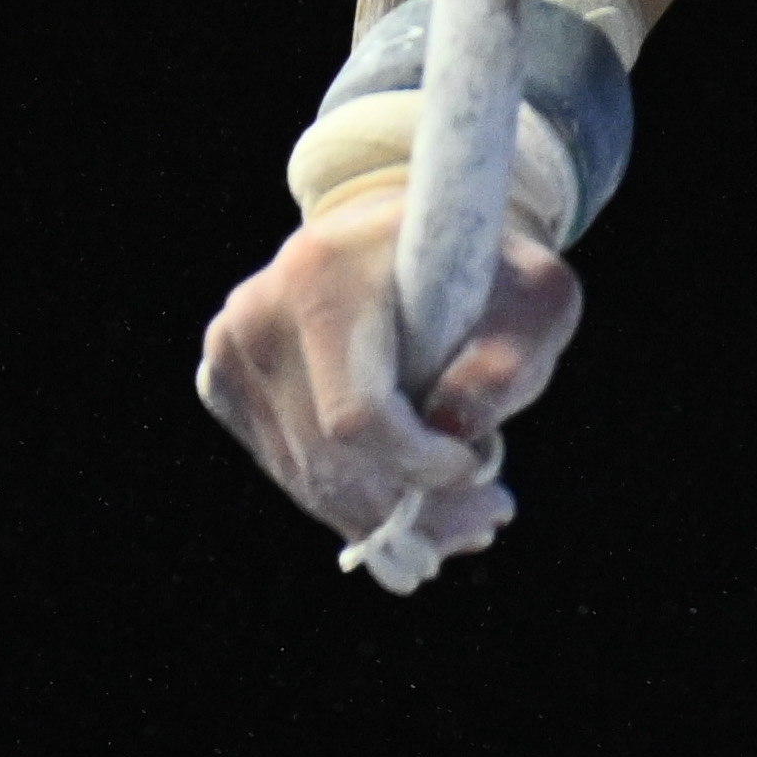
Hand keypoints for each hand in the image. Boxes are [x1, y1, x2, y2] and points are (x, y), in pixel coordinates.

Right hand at [192, 187, 584, 574]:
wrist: (399, 236)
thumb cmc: (477, 267)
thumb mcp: (532, 294)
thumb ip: (512, 362)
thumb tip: (456, 431)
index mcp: (325, 272)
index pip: (358, 415)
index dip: (421, 465)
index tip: (479, 466)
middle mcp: (259, 310)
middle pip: (327, 461)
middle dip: (411, 506)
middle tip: (481, 520)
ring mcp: (231, 348)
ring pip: (305, 479)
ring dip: (383, 513)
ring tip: (457, 514)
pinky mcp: (224, 381)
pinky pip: (288, 469)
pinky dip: (347, 495)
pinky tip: (402, 485)